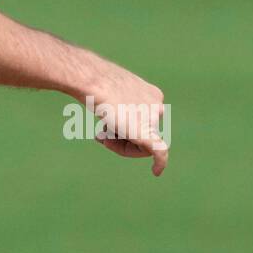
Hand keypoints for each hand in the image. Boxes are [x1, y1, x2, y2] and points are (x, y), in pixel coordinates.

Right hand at [80, 56, 168, 176]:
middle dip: (120, 137)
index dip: (122, 127)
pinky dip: (159, 163)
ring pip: (140, 143)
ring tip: (100, 135)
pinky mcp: (147, 133)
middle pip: (141, 132)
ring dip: (119, 145)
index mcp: (152, 95)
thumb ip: (118, 104)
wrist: (92, 80)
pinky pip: (159, 153)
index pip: (141, 120)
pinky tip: (156, 172)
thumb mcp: (110, 90)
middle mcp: (157, 106)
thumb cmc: (95, 83)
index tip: (104, 127)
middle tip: (100, 135)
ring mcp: (153, 119)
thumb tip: (115, 117)